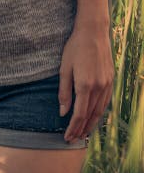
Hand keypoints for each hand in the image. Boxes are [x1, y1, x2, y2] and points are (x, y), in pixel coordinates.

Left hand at [58, 21, 112, 142]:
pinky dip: (99, 113)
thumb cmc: (74, 49)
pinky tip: (93, 118)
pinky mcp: (110, 80)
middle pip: (90, 115)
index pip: (79, 114)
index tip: (66, 137)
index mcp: (85, 85)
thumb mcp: (64, 70)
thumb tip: (62, 112)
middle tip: (73, 140)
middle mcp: (99, 87)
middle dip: (81, 130)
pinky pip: (105, 101)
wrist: (93, 33)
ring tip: (82, 134)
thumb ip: (63, 92)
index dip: (73, 128)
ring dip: (91, 124)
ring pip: (100, 110)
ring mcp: (107, 84)